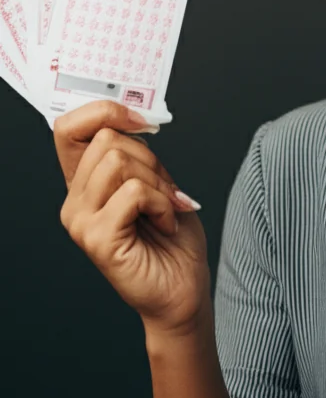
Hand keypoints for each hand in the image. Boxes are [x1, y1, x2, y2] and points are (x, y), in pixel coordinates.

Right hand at [54, 100, 209, 337]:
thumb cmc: (172, 235)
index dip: (105, 111)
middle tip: (163, 191)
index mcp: (85, 183)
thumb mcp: (156, 181)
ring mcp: (81, 221)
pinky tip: (164, 223)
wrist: (183, 286)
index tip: (140, 121)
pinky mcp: (96, 239)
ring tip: (164, 208)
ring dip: (158, 182)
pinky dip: (162, 202)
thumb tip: (136, 117)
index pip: (69, 128)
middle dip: (150, 158)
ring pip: (120, 161)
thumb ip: (137, 154)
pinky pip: (134, 191)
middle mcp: (75, 201)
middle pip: (107, 139)